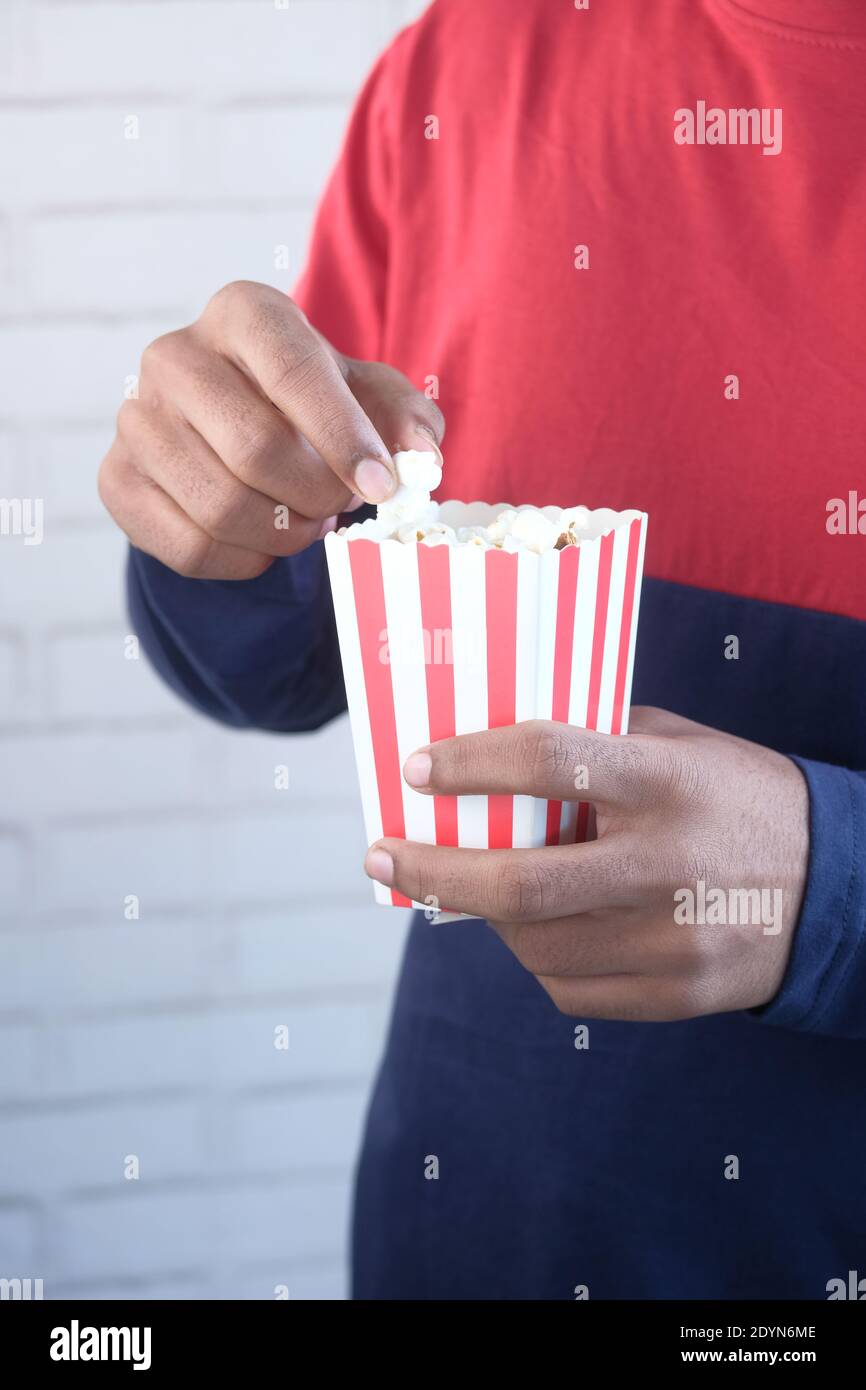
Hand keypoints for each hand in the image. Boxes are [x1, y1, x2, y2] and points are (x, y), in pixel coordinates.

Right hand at [99, 281, 443, 578]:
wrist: (232, 430)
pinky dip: (244, 561)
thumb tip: (418, 457)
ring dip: (284, 534)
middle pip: (257, 449)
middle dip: (316, 494)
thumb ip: (404, 418)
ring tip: (305, 521)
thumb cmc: (311, 406)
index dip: (344, 437)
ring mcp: (135, 418)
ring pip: (223, 507)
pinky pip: (190, 548)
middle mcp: (175, 355)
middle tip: (339, 504)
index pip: (294, 372)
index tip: (381, 486)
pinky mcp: (117, 479)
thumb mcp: (369, 397)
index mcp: (244, 313)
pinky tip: (262, 541)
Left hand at [364, 709, 810, 1020]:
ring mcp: (675, 942)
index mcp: (669, 783)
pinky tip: (538, 928)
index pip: (549, 761)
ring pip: (534, 945)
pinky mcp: (678, 997)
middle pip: (521, 884)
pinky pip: (568, 988)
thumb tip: (485, 747)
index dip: (470, 763)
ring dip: (484, 915)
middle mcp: (669, 865)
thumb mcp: (679, 746)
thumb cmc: (736, 797)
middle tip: (383, 857)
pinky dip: (535, 956)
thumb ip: (593, 744)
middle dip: (432, 872)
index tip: (417, 769)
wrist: (837, 888)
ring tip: (471, 886)